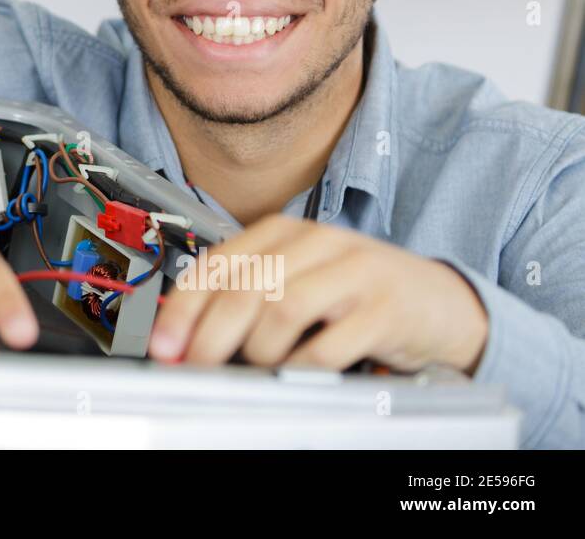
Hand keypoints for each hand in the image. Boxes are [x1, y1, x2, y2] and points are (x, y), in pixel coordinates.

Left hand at [149, 214, 488, 373]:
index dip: (183, 309)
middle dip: (209, 336)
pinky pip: (327, 344)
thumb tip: (187, 334)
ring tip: (257, 369)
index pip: (216, 265)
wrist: (443, 303)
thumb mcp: (300, 280)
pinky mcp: (385, 309)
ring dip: (257, 352)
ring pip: (281, 311)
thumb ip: (248, 296)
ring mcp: (354, 273)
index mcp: (285, 232)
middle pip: (244, 289)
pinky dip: (301, 367)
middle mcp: (317, 244)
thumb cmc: (360, 293)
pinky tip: (295, 376)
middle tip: (197, 368)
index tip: (165, 344)